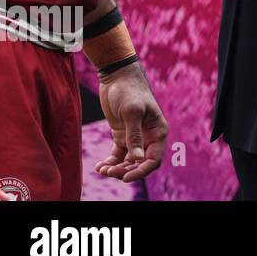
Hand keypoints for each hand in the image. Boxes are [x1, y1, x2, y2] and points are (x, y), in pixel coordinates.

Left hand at [96, 63, 168, 182]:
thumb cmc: (129, 91)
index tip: (125, 178)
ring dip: (117, 168)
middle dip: (126, 171)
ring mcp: (135, 136)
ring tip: (102, 170)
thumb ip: (134, 136)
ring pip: (129, 162)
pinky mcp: (122, 134)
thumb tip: (136, 159)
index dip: (141, 171)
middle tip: (109, 172)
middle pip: (140, 164)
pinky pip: (118, 154)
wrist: (117, 77)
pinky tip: (99, 166)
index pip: (153, 159)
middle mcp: (148, 137)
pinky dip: (110, 162)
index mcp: (157, 132)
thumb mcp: (131, 112)